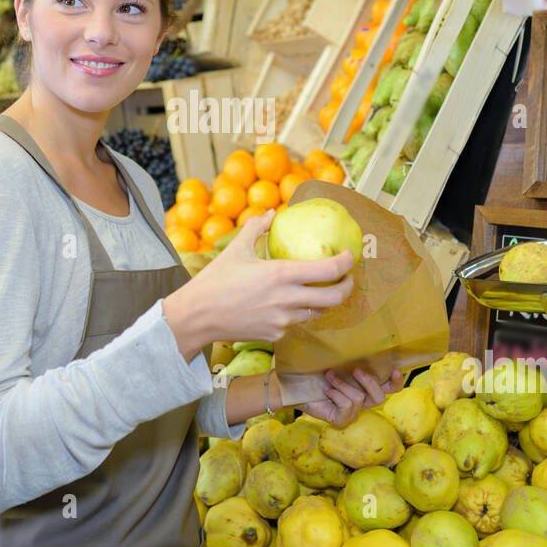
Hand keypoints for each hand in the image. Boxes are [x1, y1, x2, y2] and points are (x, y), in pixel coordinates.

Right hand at [162, 209, 355, 356]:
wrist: (197, 317)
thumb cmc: (215, 281)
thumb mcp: (235, 249)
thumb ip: (257, 227)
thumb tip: (272, 211)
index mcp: (280, 274)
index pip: (328, 270)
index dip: (346, 263)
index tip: (349, 256)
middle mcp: (286, 300)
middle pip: (334, 298)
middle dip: (347, 287)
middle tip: (347, 278)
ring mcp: (282, 321)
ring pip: (315, 312)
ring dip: (321, 301)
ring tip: (317, 290)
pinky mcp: (275, 335)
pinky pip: (295, 324)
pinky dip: (296, 313)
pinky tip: (286, 305)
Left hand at [295, 367, 405, 427]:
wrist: (298, 384)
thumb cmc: (320, 370)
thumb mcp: (341, 361)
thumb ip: (356, 357)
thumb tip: (367, 341)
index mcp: (368, 387)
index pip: (391, 388)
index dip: (397, 381)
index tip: (395, 369)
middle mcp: (364, 402)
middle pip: (380, 397)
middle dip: (369, 382)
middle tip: (355, 370)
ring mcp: (353, 413)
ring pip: (359, 398)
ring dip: (342, 383)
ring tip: (328, 376)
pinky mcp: (341, 420)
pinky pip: (346, 406)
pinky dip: (335, 394)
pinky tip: (326, 390)